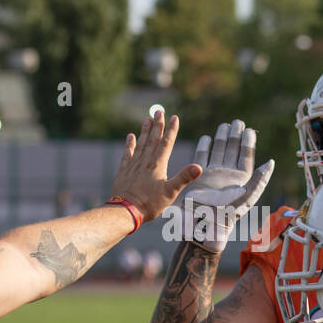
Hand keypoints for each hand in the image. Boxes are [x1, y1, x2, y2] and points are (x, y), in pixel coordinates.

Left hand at [111, 107, 201, 222]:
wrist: (125, 211)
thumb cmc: (150, 204)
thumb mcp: (170, 192)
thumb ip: (184, 178)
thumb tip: (199, 166)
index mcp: (158, 165)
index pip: (166, 144)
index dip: (171, 130)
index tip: (174, 117)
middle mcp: (145, 162)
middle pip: (153, 140)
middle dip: (157, 125)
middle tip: (159, 111)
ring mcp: (133, 165)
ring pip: (140, 144)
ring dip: (145, 131)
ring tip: (147, 119)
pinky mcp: (124, 171)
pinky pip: (127, 154)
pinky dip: (129, 145)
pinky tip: (131, 136)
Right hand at [170, 119, 274, 252]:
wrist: (203, 223)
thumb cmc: (227, 213)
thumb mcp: (248, 196)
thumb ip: (259, 179)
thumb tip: (271, 162)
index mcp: (243, 179)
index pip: (247, 155)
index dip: (249, 142)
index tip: (249, 130)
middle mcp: (229, 175)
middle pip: (234, 150)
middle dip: (236, 135)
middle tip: (237, 122)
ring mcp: (214, 174)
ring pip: (219, 150)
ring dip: (222, 137)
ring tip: (225, 125)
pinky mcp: (200, 176)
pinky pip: (202, 156)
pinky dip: (205, 146)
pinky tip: (207, 137)